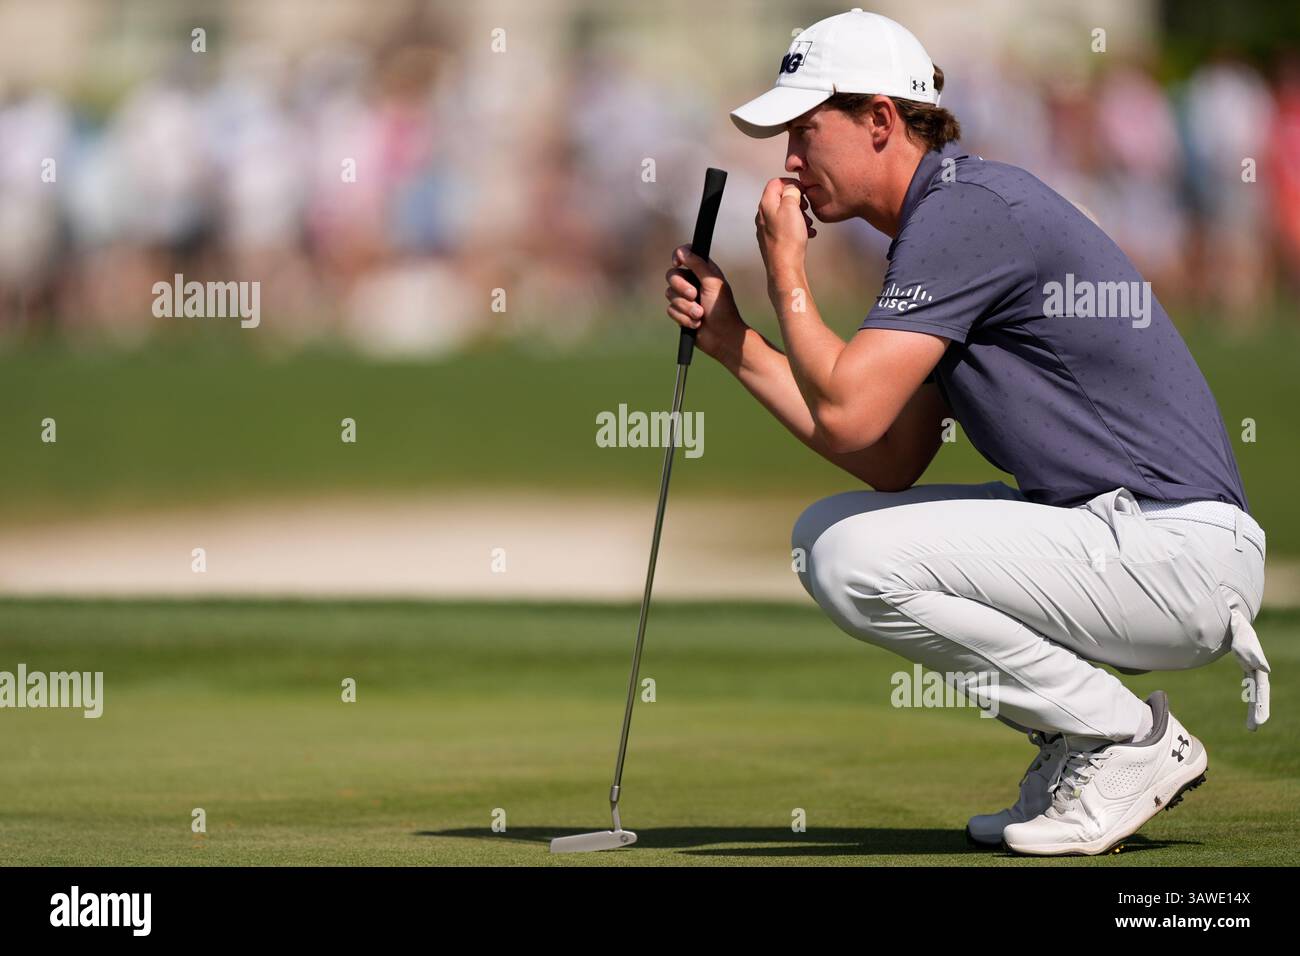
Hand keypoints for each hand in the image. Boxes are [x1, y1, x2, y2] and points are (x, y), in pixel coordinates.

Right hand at [663, 246, 746, 364]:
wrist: (722, 337)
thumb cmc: (722, 309)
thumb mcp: (712, 282)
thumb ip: (697, 264)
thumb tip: (681, 251)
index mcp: (703, 271)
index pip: (684, 255)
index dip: (678, 257)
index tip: (677, 263)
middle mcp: (692, 282)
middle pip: (672, 275)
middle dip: (681, 288)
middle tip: (695, 295)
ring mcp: (685, 298)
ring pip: (670, 294)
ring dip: (686, 307)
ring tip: (700, 315)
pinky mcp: (680, 313)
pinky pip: (671, 310)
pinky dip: (684, 318)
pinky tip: (697, 324)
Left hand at [755, 177, 815, 280]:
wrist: (785, 267)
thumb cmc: (787, 240)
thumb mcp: (792, 208)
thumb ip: (790, 192)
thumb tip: (791, 188)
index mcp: (765, 205)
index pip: (775, 183)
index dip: (790, 183)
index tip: (802, 190)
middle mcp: (763, 216)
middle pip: (780, 198)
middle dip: (796, 201)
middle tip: (805, 207)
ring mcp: (767, 229)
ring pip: (785, 213)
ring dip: (799, 215)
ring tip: (807, 222)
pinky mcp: (773, 240)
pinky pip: (787, 227)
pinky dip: (798, 227)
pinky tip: (807, 233)